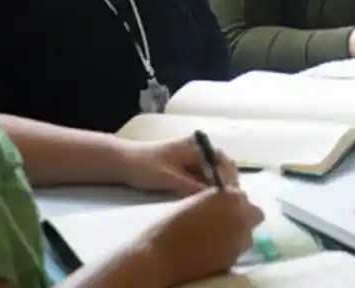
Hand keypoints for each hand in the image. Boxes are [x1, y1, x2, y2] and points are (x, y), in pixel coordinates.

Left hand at [117, 136, 240, 196]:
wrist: (122, 163)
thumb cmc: (145, 166)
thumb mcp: (170, 179)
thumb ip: (193, 188)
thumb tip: (216, 199)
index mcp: (198, 146)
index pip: (223, 163)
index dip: (230, 181)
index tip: (232, 199)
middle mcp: (200, 149)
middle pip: (222, 168)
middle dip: (227, 186)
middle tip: (230, 206)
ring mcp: (194, 158)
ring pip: (213, 175)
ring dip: (216, 189)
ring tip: (220, 207)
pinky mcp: (187, 168)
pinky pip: (203, 179)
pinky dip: (206, 190)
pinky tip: (206, 203)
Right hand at [140, 188, 263, 285]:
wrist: (160, 257)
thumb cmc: (170, 225)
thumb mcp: (195, 202)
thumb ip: (215, 200)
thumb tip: (224, 204)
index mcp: (230, 197)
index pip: (241, 196)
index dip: (232, 203)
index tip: (223, 208)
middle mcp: (242, 216)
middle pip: (254, 213)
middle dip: (243, 217)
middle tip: (224, 224)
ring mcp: (241, 239)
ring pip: (248, 234)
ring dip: (238, 235)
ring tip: (215, 240)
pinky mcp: (236, 260)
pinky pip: (237, 251)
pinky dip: (229, 250)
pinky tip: (212, 252)